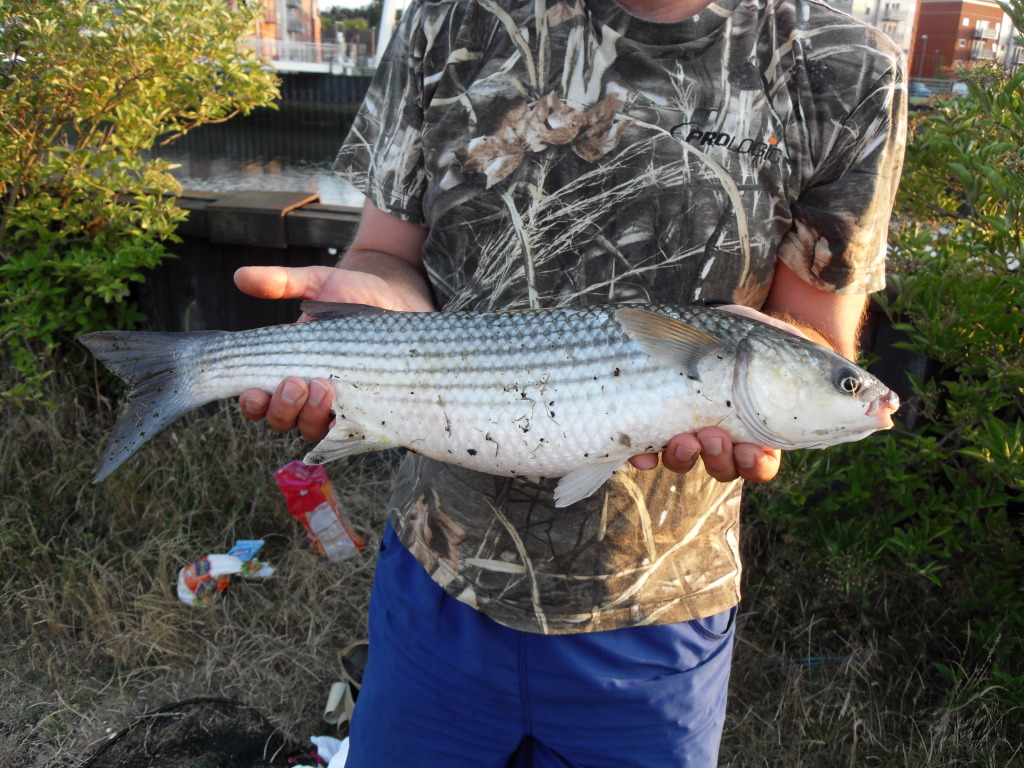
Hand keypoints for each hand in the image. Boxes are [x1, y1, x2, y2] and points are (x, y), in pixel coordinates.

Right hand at [233, 265, 428, 441]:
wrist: (400, 299)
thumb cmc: (355, 294)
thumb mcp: (318, 282)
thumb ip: (281, 282)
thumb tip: (240, 276)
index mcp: (288, 369)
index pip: (259, 400)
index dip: (252, 403)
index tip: (253, 390)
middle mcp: (308, 395)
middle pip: (281, 420)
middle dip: (283, 407)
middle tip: (297, 382)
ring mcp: (339, 405)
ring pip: (313, 429)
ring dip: (311, 414)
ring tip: (324, 386)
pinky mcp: (369, 409)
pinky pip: (352, 430)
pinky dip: (346, 425)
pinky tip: (349, 407)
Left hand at [628, 304, 801, 483]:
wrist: (702, 317)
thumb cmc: (751, 333)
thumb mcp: (783, 343)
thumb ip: (811, 369)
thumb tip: (863, 396)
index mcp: (755, 428)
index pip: (759, 465)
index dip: (755, 466)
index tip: (751, 452)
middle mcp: (720, 437)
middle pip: (722, 468)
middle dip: (719, 459)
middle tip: (713, 435)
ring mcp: (684, 431)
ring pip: (684, 463)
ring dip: (684, 457)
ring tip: (682, 437)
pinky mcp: (652, 422)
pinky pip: (645, 451)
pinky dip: (644, 456)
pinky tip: (641, 454)